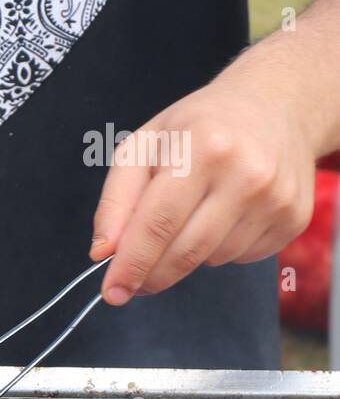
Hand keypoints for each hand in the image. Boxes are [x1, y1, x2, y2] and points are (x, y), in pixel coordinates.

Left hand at [91, 80, 318, 303]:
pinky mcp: (295, 218)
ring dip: (187, 255)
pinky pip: (242, 257)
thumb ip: (116, 201)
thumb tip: (103, 252)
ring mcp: (277, 198)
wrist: (273, 106)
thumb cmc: (196, 127)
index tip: (112, 292)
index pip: (158, 223)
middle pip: (186, 251)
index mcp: (203, 148)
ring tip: (189, 216)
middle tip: (132, 281)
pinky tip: (222, 216)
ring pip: (213, 259)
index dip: (131, 265)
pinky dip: (220, 249)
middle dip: (151, 275)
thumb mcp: (143, 147)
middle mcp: (247, 174)